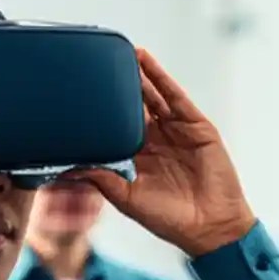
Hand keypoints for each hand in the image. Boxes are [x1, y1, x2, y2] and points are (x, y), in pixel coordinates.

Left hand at [78, 48, 254, 257]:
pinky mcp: (196, 126)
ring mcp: (177, 130)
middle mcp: (156, 140)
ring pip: (153, 96)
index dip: (101, 110)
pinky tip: (146, 61)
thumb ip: (101, 179)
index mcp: (138, 157)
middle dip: (119, 86)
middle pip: (134, 105)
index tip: (80, 93)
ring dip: (138, 74)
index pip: (115, 126)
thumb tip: (68, 167)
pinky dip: (161, 77)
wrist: (210, 227)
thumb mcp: (127, 198)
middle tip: (98, 62)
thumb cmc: (170, 219)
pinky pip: (175, 96)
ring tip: (121, 52)